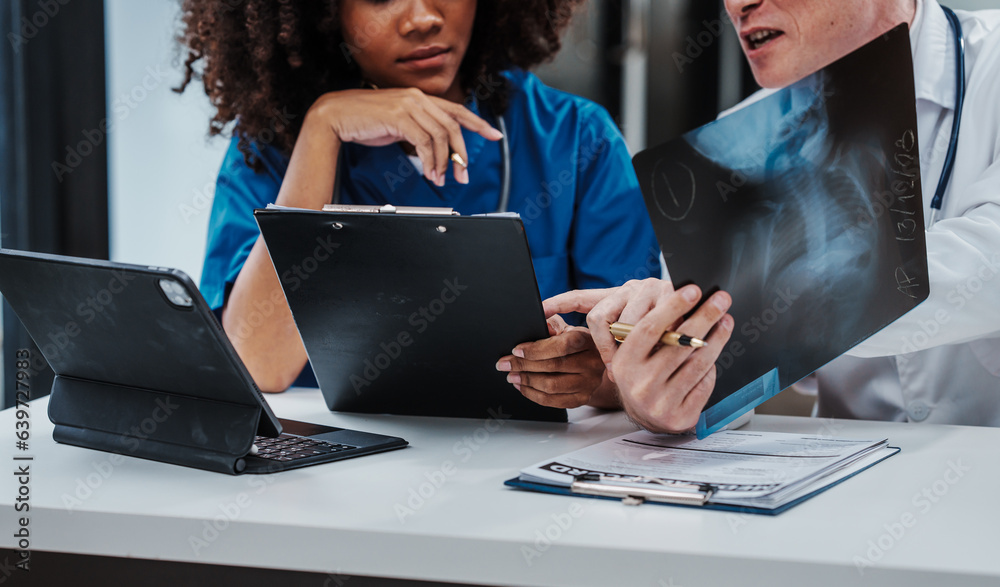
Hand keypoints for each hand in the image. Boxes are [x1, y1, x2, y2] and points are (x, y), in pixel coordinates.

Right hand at [308, 88, 503, 185]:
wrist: (335, 116)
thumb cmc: (364, 122)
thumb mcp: (397, 125)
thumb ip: (417, 130)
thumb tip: (434, 149)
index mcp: (419, 97)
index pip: (456, 109)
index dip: (478, 123)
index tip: (494, 134)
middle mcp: (417, 97)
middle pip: (452, 126)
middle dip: (461, 154)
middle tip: (463, 174)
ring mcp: (408, 105)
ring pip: (440, 136)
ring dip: (443, 162)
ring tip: (440, 179)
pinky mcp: (399, 117)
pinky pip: (424, 142)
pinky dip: (430, 160)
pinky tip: (428, 171)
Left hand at [495, 315, 604, 408]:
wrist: (591, 362)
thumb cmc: (574, 342)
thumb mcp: (565, 328)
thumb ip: (552, 325)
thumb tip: (540, 326)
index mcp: (588, 340)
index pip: (562, 346)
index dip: (536, 349)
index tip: (516, 351)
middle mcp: (592, 363)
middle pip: (554, 367)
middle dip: (523, 365)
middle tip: (505, 364)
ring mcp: (589, 383)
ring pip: (551, 386)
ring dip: (526, 381)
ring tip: (512, 376)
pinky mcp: (582, 398)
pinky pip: (553, 401)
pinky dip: (533, 394)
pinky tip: (523, 387)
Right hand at [546, 279, 733, 432]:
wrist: (644, 414)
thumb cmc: (643, 374)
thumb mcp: (636, 353)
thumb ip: (652, 332)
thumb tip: (685, 300)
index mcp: (625, 363)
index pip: (650, 328)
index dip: (673, 307)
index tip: (693, 290)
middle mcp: (639, 384)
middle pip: (679, 344)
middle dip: (704, 317)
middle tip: (721, 299)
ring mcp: (660, 403)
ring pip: (697, 363)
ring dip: (717, 338)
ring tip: (726, 320)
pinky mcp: (680, 417)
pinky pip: (704, 384)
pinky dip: (712, 367)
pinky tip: (715, 351)